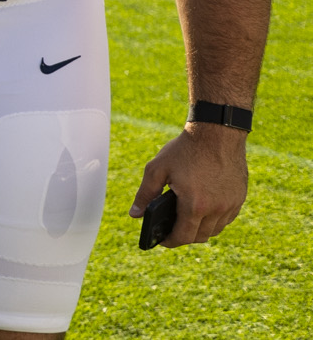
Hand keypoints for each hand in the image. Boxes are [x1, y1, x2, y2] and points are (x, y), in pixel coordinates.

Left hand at [130, 124, 249, 245]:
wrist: (216, 133)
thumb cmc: (185, 150)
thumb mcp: (157, 169)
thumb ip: (145, 194)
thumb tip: (135, 215)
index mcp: (194, 205)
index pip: (183, 237)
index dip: (170, 241)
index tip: (161, 240)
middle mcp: (216, 210)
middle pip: (199, 237)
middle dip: (184, 236)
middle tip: (171, 229)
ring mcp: (230, 205)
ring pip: (214, 230)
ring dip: (200, 229)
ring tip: (185, 220)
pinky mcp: (239, 198)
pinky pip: (226, 218)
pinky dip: (214, 220)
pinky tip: (202, 210)